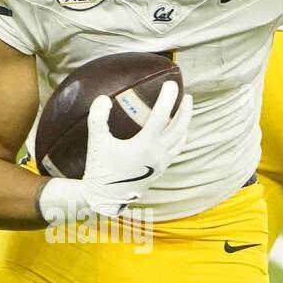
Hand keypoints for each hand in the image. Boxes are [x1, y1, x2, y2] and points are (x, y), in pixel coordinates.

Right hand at [79, 80, 192, 215]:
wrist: (103, 198)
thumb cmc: (99, 168)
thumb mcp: (96, 141)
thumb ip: (98, 117)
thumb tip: (104, 98)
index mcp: (144, 146)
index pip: (162, 116)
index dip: (167, 98)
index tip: (171, 84)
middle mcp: (157, 155)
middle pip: (179, 128)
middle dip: (186, 110)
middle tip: (187, 96)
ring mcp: (160, 164)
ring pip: (180, 141)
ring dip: (185, 124)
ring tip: (184, 112)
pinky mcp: (159, 172)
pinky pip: (175, 151)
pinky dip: (179, 139)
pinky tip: (176, 133)